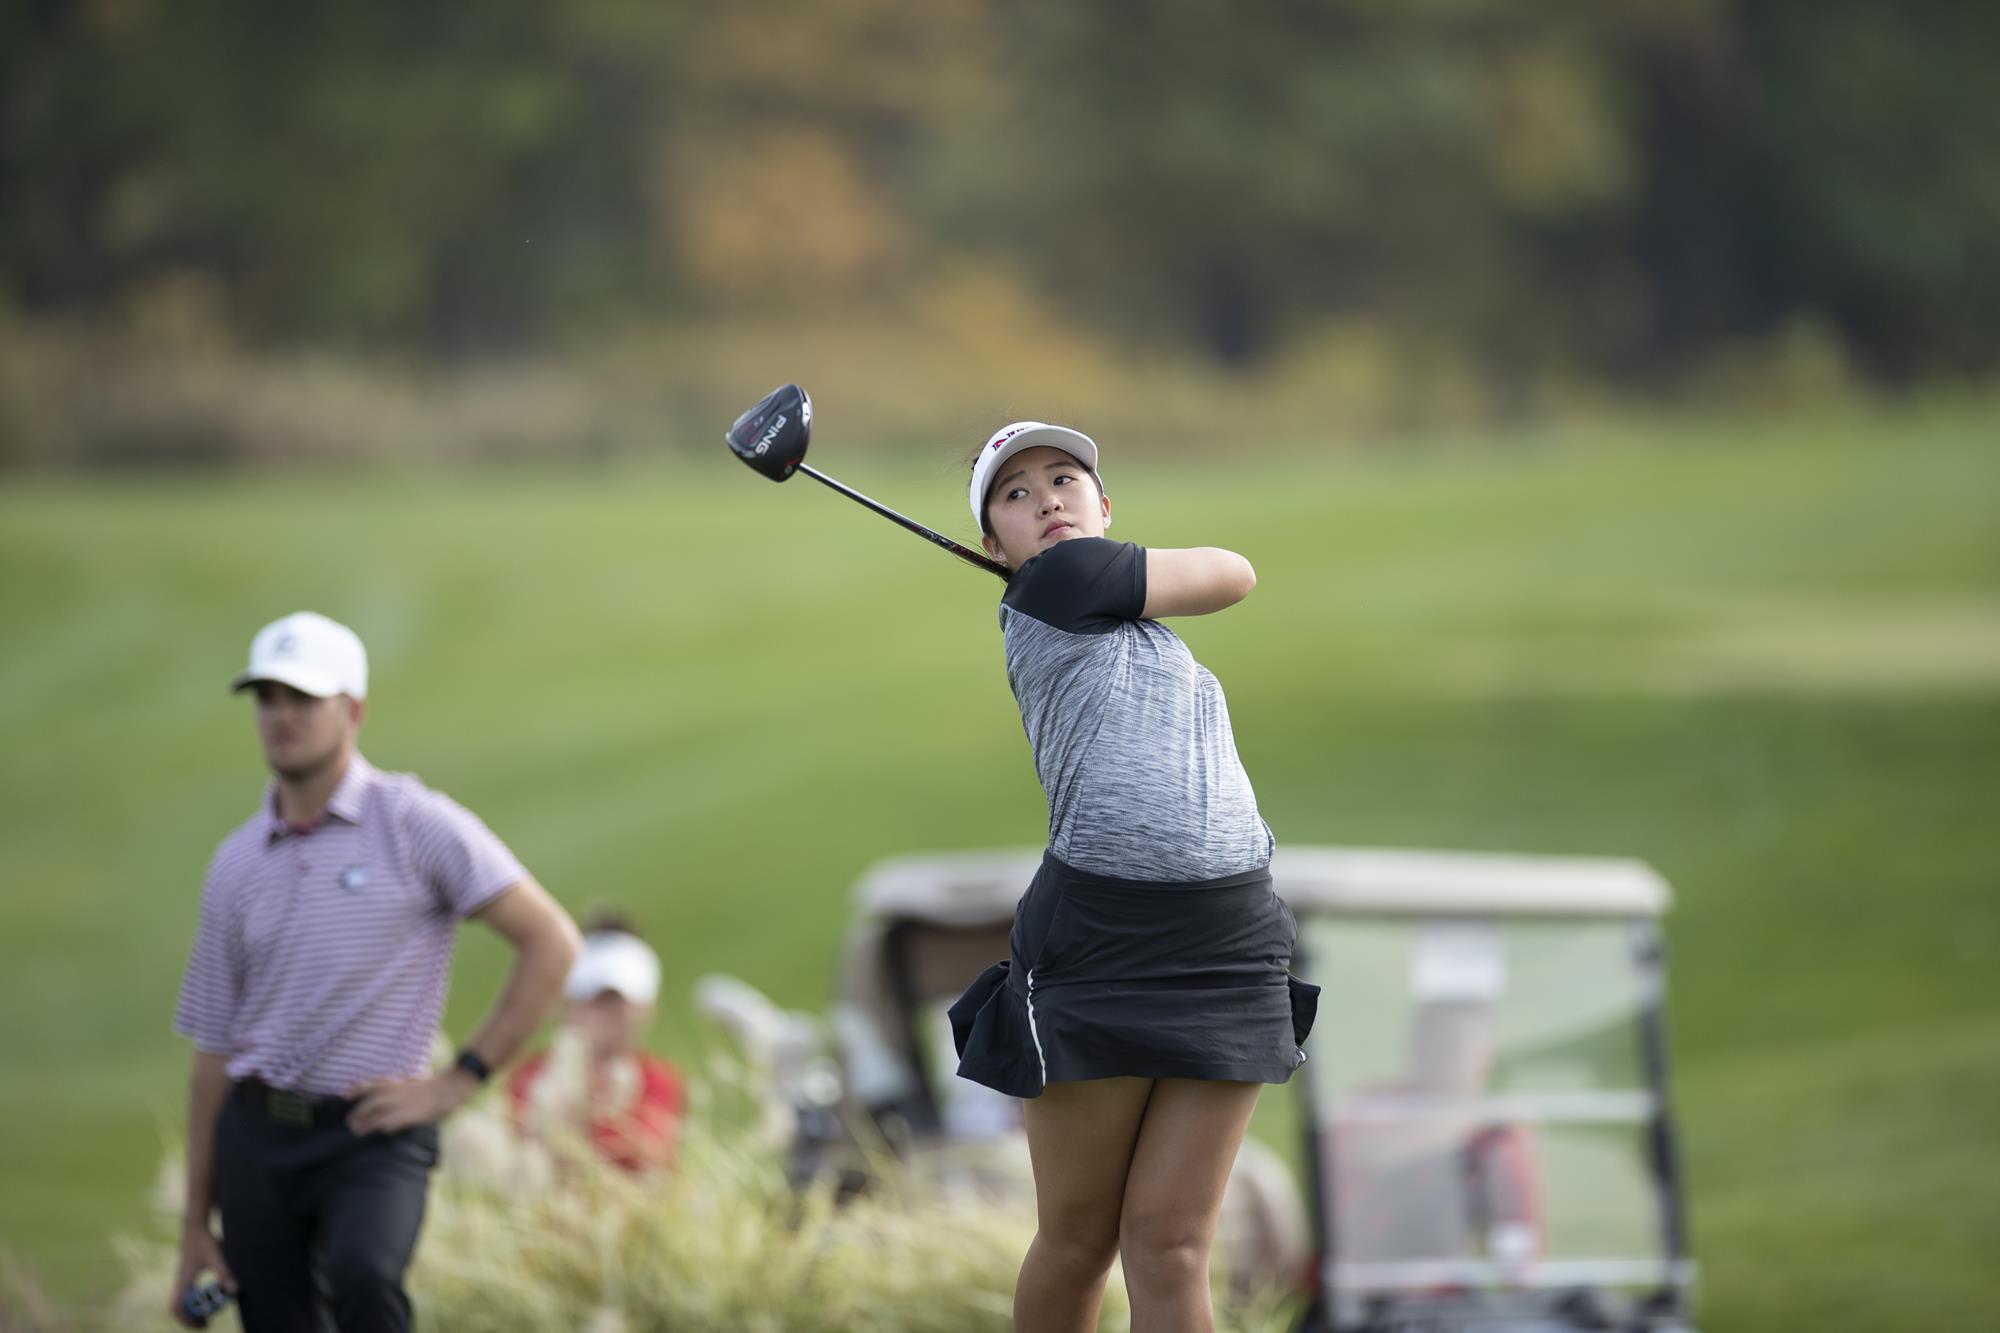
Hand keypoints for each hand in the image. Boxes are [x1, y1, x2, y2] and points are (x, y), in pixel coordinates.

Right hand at [170, 1221, 235, 1327]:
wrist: (196, 1226)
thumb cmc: (205, 1241)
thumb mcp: (217, 1256)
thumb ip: (225, 1272)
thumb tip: (234, 1291)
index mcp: (184, 1280)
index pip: (177, 1307)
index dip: (187, 1319)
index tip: (203, 1325)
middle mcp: (181, 1281)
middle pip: (179, 1307)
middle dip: (191, 1318)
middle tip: (207, 1324)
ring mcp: (183, 1278)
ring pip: (182, 1301)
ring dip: (193, 1309)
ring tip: (207, 1316)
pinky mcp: (188, 1274)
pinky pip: (188, 1293)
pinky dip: (196, 1300)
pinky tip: (208, 1298)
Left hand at [345, 1070, 475, 1134]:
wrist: (452, 1086)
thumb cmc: (433, 1085)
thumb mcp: (412, 1081)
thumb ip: (398, 1087)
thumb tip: (384, 1094)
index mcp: (398, 1082)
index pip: (372, 1084)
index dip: (356, 1089)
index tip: (343, 1095)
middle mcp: (398, 1091)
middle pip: (371, 1101)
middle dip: (358, 1111)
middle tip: (349, 1122)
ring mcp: (404, 1103)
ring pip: (379, 1113)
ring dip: (366, 1122)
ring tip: (357, 1130)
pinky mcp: (412, 1114)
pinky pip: (394, 1122)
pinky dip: (385, 1126)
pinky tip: (381, 1131)